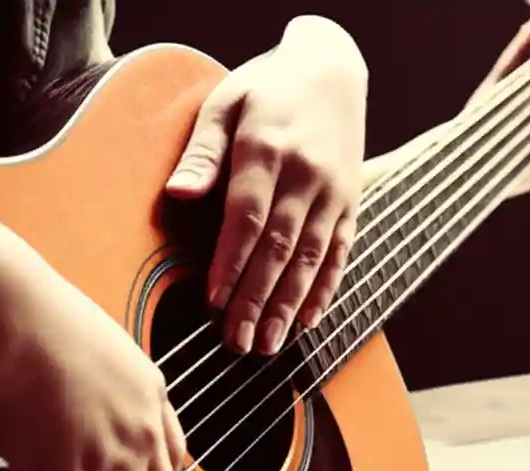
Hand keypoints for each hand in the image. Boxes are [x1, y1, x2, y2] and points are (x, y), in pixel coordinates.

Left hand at [165, 16, 367, 355]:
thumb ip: (203, 153)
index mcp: (267, 149)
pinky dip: (325, 288)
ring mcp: (334, 192)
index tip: (214, 301)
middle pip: (280, 247)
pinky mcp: (351, 203)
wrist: (332, 68)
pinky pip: (340, 252)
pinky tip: (308, 319)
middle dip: (257, 299)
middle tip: (238, 341)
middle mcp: (306, 175)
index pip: (248, 217)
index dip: (231, 262)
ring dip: (289, 304)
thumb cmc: (266, 88)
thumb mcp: (224, 103)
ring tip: (269, 343)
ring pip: (311, 257)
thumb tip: (178, 195)